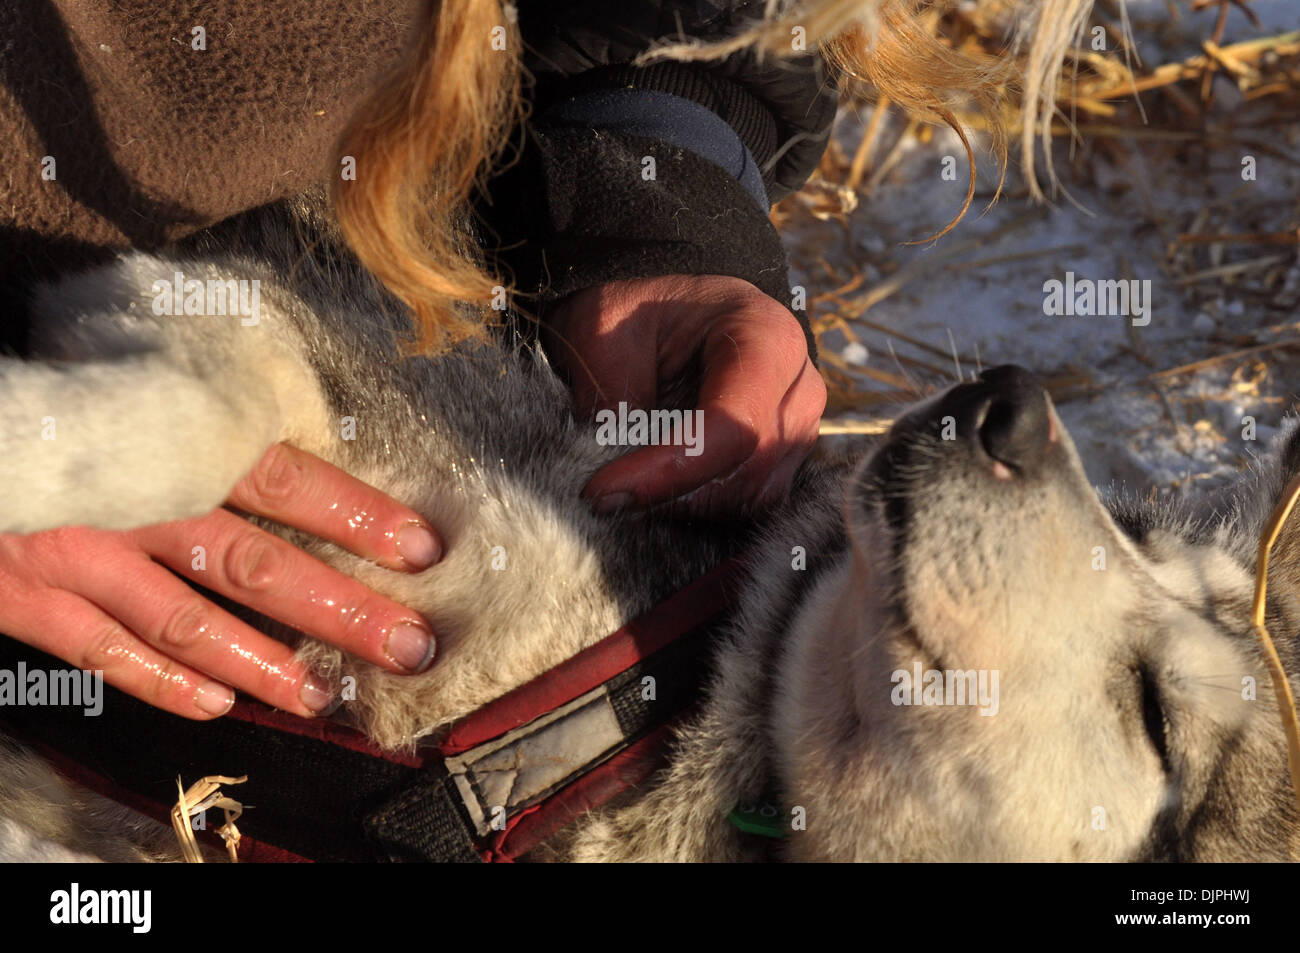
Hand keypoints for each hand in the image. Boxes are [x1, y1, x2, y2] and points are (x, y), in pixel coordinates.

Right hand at [0, 443, 441, 719]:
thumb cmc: (53, 399)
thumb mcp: (131, 382)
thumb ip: (203, 415)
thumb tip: (294, 432)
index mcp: (171, 440)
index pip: (285, 480)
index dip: (357, 516)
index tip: (423, 548)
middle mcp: (137, 502)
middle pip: (258, 564)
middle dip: (342, 610)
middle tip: (409, 645)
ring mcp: (83, 554)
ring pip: (191, 622)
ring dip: (267, 664)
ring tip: (326, 695)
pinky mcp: (30, 598)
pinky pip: (106, 653)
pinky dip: (165, 685)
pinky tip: (219, 705)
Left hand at [545, 275, 825, 515]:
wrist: (662, 312)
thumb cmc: (636, 311)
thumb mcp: (604, 332)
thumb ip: (612, 401)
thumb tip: (611, 481)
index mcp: (767, 337)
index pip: (732, 426)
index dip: (667, 471)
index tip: (602, 493)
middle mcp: (799, 388)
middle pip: (747, 471)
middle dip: (671, 494)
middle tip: (601, 498)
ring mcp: (798, 431)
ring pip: (750, 499)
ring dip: (684, 507)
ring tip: (626, 492)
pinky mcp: (783, 464)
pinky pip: (748, 507)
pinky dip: (699, 510)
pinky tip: (656, 496)